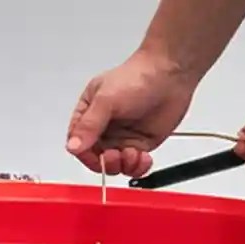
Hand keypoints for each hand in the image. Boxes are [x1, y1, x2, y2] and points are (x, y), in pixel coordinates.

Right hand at [66, 51, 197, 177]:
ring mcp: (122, 138)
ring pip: (115, 165)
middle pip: (95, 159)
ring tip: (133, 155)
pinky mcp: (140, 144)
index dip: (85, 153)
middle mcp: (103, 129)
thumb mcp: (106, 100)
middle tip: (116, 155)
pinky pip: (134, 166)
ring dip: (124, 166)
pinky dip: (138, 168)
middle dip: (106, 163)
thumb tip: (73, 146)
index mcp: (88, 115)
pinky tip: (144, 158)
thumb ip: (89, 124)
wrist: (170, 74)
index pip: (78, 143)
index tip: (97, 155)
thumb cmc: (137, 77)